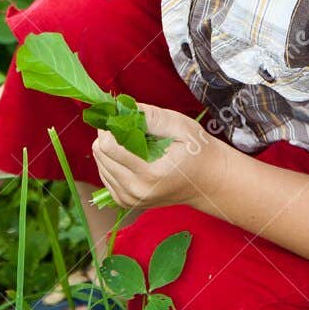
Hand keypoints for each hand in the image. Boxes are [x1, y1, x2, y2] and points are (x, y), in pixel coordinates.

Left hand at [91, 101, 228, 211]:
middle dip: (112, 134)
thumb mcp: (180, 126)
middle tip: (134, 128)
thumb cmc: (197, 150)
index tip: (126, 116)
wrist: (208, 181)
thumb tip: (121, 109)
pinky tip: (134, 157)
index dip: (113, 125)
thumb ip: (150, 117)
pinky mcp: (124, 201)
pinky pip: (105, 174)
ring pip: (100, 162)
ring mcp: (129, 199)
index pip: (109, 145)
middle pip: (101, 153)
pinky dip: (114, 161)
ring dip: (113, 148)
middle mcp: (136, 190)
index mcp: (150, 173)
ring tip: (138, 144)